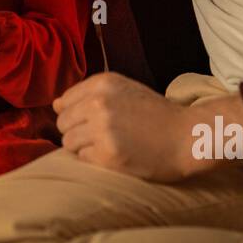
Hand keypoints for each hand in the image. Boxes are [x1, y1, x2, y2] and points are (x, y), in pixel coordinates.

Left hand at [53, 71, 242, 182]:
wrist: (188, 137)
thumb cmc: (156, 115)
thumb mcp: (125, 90)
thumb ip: (90, 94)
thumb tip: (55, 105)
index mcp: (103, 83)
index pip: (64, 101)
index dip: (75, 114)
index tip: (93, 120)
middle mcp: (99, 102)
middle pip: (62, 122)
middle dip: (76, 131)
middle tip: (101, 136)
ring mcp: (102, 128)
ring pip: (68, 142)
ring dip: (83, 147)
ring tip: (107, 146)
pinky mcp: (108, 153)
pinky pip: (82, 158)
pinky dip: (94, 159)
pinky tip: (114, 155)